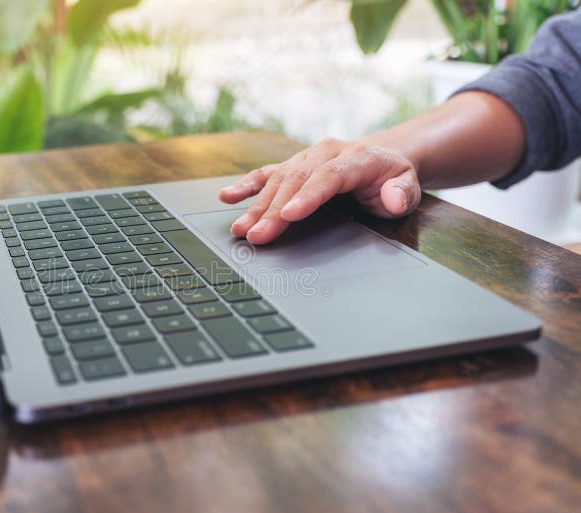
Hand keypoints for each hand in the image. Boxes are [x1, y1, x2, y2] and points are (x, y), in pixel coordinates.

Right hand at [218, 138, 420, 244]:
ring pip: (278, 180)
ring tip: (241, 229)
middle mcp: (326, 153)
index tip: (288, 215)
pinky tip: (228, 196)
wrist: (383, 157)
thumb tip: (391, 200)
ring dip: (256, 205)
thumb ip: (402, 194)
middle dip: (273, 210)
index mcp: (355, 157)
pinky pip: (267, 173)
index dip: (306, 196)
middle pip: (296, 182)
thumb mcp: (409, 187)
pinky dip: (247, 185)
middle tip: (256, 235)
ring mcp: (306, 157)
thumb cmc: (393, 178)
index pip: (327, 177)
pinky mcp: (293, 165)